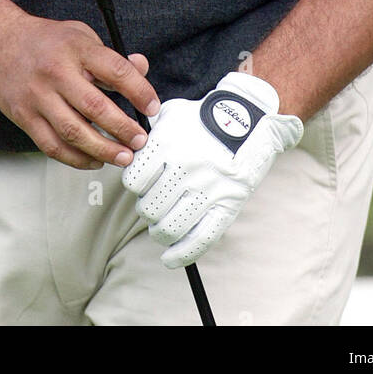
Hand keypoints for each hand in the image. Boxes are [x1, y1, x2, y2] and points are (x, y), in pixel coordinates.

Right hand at [0, 9, 159, 169]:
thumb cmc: (45, 41)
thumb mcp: (81, 35)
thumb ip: (111, 56)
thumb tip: (141, 68)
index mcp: (76, 48)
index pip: (114, 71)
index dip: (139, 91)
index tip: (152, 107)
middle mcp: (56, 72)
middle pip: (95, 107)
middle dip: (123, 129)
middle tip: (140, 141)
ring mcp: (38, 96)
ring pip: (74, 132)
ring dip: (103, 150)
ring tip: (123, 157)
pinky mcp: (24, 116)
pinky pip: (52, 145)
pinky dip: (76, 159)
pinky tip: (94, 160)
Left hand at [121, 71, 302, 266]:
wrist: (250, 119)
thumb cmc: (203, 118)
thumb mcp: (170, 115)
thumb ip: (146, 134)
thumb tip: (122, 151)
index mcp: (169, 144)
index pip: (133, 181)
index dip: (135, 185)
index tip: (142, 184)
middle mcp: (186, 168)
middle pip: (149, 208)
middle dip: (147, 210)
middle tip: (154, 204)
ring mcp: (208, 189)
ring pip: (169, 228)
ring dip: (159, 233)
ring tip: (161, 226)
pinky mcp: (227, 205)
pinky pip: (200, 240)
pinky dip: (181, 255)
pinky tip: (169, 259)